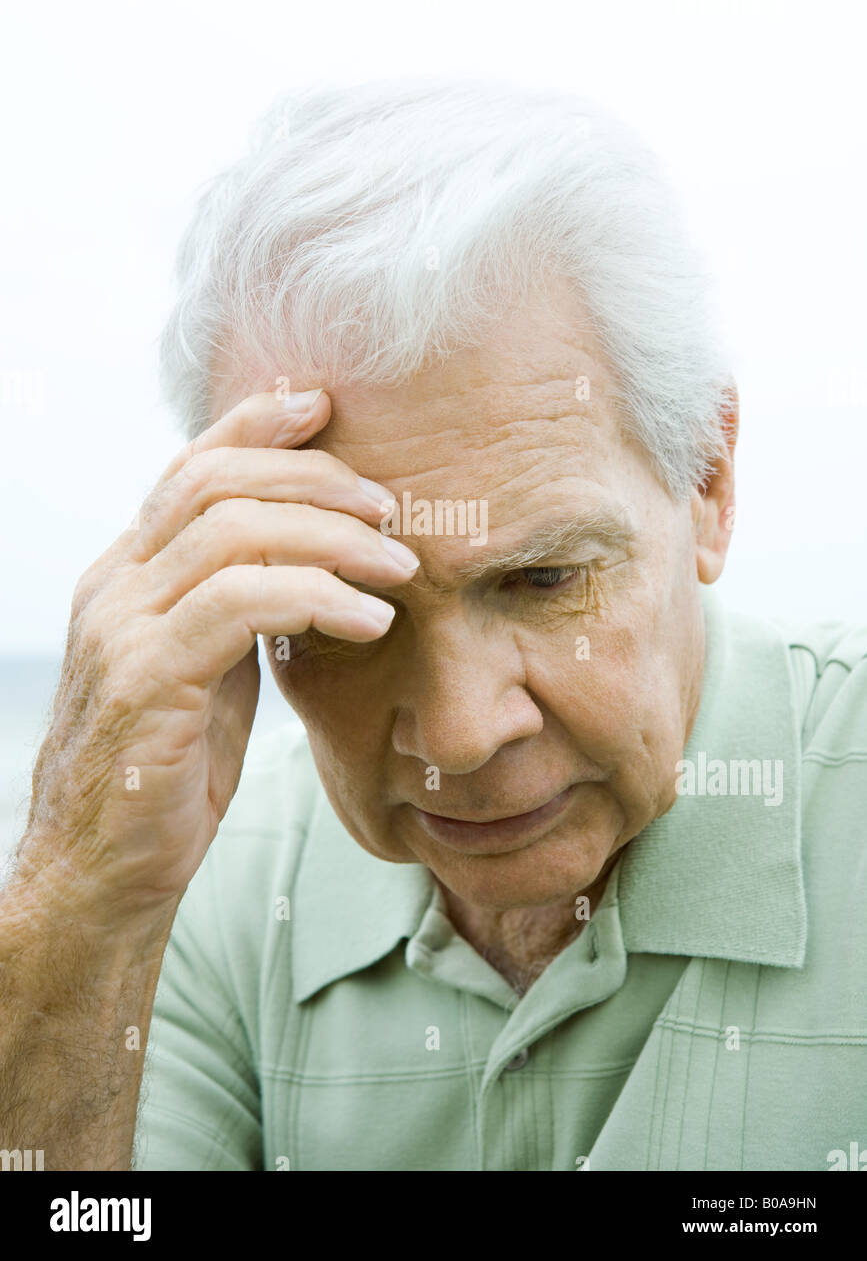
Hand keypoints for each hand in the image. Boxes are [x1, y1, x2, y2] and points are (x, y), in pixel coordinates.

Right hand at [19, 389, 416, 923]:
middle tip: (390, 509)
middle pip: (215, 483)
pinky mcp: (144, 679)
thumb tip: (307, 556)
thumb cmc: (169, 771)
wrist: (105, 872)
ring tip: (399, 569)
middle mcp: (115, 585)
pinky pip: (240, 603)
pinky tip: (371, 619)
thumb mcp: (207, 669)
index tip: (324, 404)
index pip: (191, 469)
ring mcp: (121, 628)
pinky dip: (317, 596)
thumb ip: (236, 606)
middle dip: (315, 479)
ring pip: (230, 531)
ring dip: (331, 538)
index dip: (255, 425)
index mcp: (129, 575)